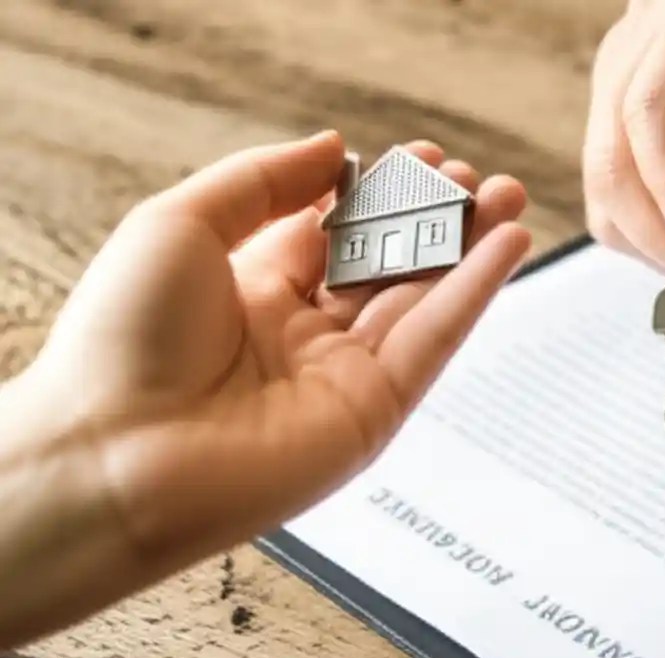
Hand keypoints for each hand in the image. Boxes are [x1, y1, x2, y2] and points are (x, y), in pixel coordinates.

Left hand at [0, 131, 529, 645]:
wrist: (112, 459)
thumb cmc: (122, 342)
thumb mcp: (180, 223)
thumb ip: (264, 179)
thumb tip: (334, 149)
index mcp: (252, 291)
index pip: (337, 232)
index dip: (381, 193)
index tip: (423, 157)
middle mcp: (302, 335)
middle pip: (389, 264)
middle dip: (437, 217)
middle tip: (480, 177)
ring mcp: (343, 375)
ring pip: (424, 298)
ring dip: (471, 246)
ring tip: (509, 195)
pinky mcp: (376, 412)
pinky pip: (435, 339)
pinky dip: (475, 291)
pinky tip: (507, 244)